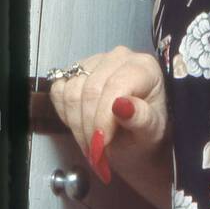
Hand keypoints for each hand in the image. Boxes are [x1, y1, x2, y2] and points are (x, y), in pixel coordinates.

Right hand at [48, 45, 170, 184]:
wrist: (135, 139)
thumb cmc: (146, 134)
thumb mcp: (151, 133)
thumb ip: (141, 119)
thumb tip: (122, 106)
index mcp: (144, 67)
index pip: (115, 86)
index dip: (103, 118)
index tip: (101, 144)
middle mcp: (119, 57)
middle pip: (90, 89)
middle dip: (89, 126)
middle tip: (95, 151)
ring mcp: (95, 62)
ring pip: (71, 91)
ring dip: (76, 124)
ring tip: (90, 143)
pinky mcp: (75, 71)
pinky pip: (58, 90)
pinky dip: (65, 113)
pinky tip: (81, 124)